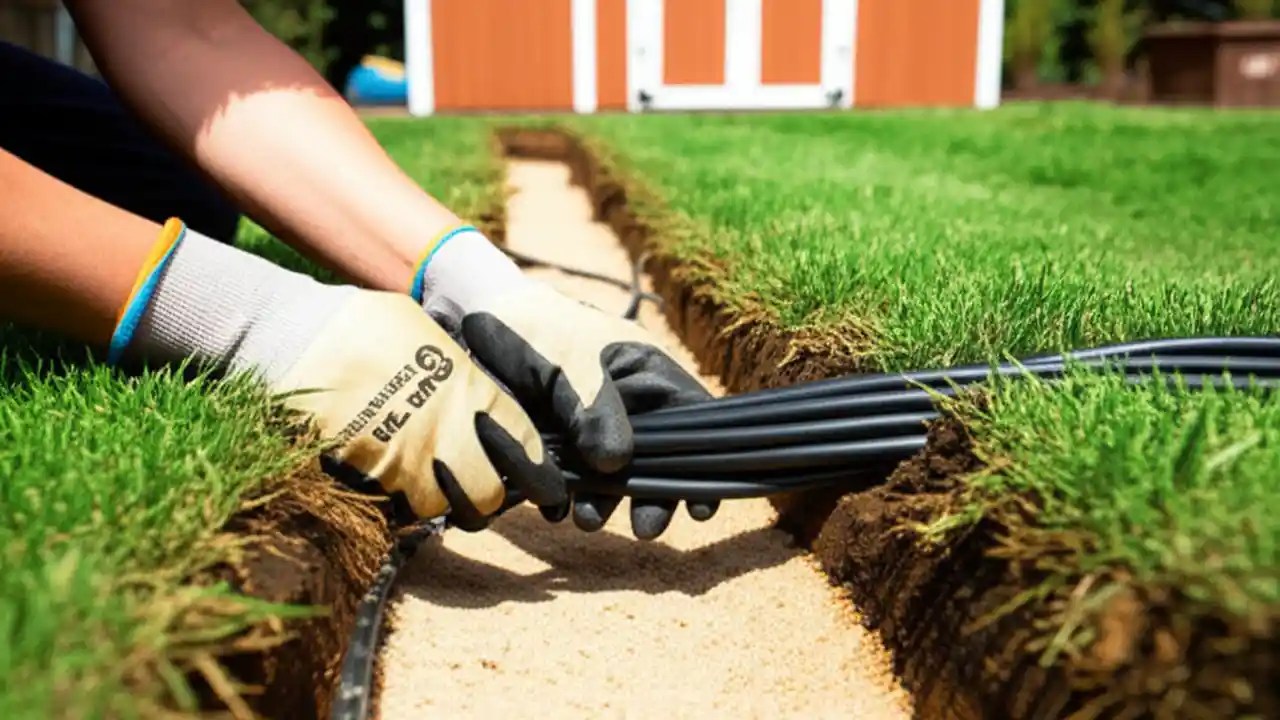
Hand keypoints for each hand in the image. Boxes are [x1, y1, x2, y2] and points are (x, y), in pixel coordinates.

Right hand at [112, 221, 564, 528]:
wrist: (294, 335)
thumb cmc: (363, 324)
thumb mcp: (429, 336)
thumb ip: (464, 373)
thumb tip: (488, 402)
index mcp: (469, 386)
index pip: (524, 443)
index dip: (537, 472)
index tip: (546, 488)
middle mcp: (445, 425)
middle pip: (490, 493)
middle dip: (491, 501)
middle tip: (486, 497)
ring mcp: (406, 453)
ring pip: (443, 508)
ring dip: (443, 505)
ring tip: (436, 489)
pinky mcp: (367, 474)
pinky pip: (397, 507)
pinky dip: (402, 505)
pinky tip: (399, 485)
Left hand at [456, 282, 719, 539]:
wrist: (476, 325)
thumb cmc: (537, 329)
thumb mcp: (570, 363)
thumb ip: (596, 409)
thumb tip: (615, 464)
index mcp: (647, 373)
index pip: (695, 418)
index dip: (706, 462)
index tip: (698, 507)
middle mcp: (629, 406)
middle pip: (658, 458)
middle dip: (652, 497)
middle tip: (644, 530)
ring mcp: (595, 429)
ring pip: (613, 477)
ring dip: (603, 503)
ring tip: (584, 520)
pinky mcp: (560, 446)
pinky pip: (572, 481)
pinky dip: (565, 499)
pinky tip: (554, 510)